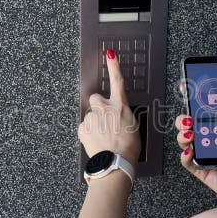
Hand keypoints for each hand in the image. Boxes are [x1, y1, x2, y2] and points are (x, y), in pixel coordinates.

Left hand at [78, 49, 140, 164]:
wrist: (116, 164)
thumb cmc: (128, 149)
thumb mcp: (134, 126)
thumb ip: (123, 114)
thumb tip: (117, 115)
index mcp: (120, 106)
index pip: (117, 80)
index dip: (113, 65)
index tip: (109, 53)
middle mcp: (105, 108)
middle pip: (96, 99)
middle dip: (98, 107)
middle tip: (105, 122)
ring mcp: (92, 117)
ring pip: (91, 116)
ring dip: (95, 124)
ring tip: (104, 139)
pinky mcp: (83, 128)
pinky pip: (85, 127)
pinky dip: (89, 134)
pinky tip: (97, 143)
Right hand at [175, 86, 216, 204]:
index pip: (204, 112)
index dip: (194, 102)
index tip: (189, 90)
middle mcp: (211, 140)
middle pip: (189, 125)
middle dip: (183, 118)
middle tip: (189, 117)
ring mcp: (205, 154)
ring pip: (185, 140)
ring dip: (183, 134)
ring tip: (190, 133)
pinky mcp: (201, 169)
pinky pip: (187, 161)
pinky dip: (184, 155)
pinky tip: (190, 150)